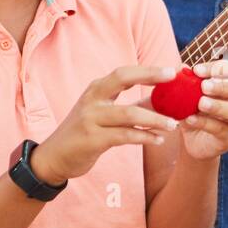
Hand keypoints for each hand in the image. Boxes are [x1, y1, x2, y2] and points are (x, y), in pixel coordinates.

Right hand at [32, 66, 179, 184]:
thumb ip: (132, 107)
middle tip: (172, 79)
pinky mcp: (92, 140)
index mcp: (96, 90)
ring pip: (129, 114)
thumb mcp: (104, 114)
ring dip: (155, 119)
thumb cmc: (84, 133)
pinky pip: (125, 136)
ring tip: (173, 124)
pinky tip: (158, 140)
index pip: (124, 73)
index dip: (147, 70)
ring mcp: (91, 119)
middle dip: (149, 75)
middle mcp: (92, 100)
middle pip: (122, 79)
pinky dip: (145, 137)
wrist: (54, 157)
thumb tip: (162, 101)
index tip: (171, 70)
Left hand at [178, 58, 227, 160]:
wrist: (191, 138)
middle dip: (225, 86)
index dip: (216, 68)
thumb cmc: (194, 108)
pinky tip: (191, 119)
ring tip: (201, 104)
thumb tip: (182, 68)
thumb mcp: (188, 93)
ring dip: (219, 106)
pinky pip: (221, 129)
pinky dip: (205, 123)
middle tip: (204, 86)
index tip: (196, 71)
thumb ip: (186, 81)